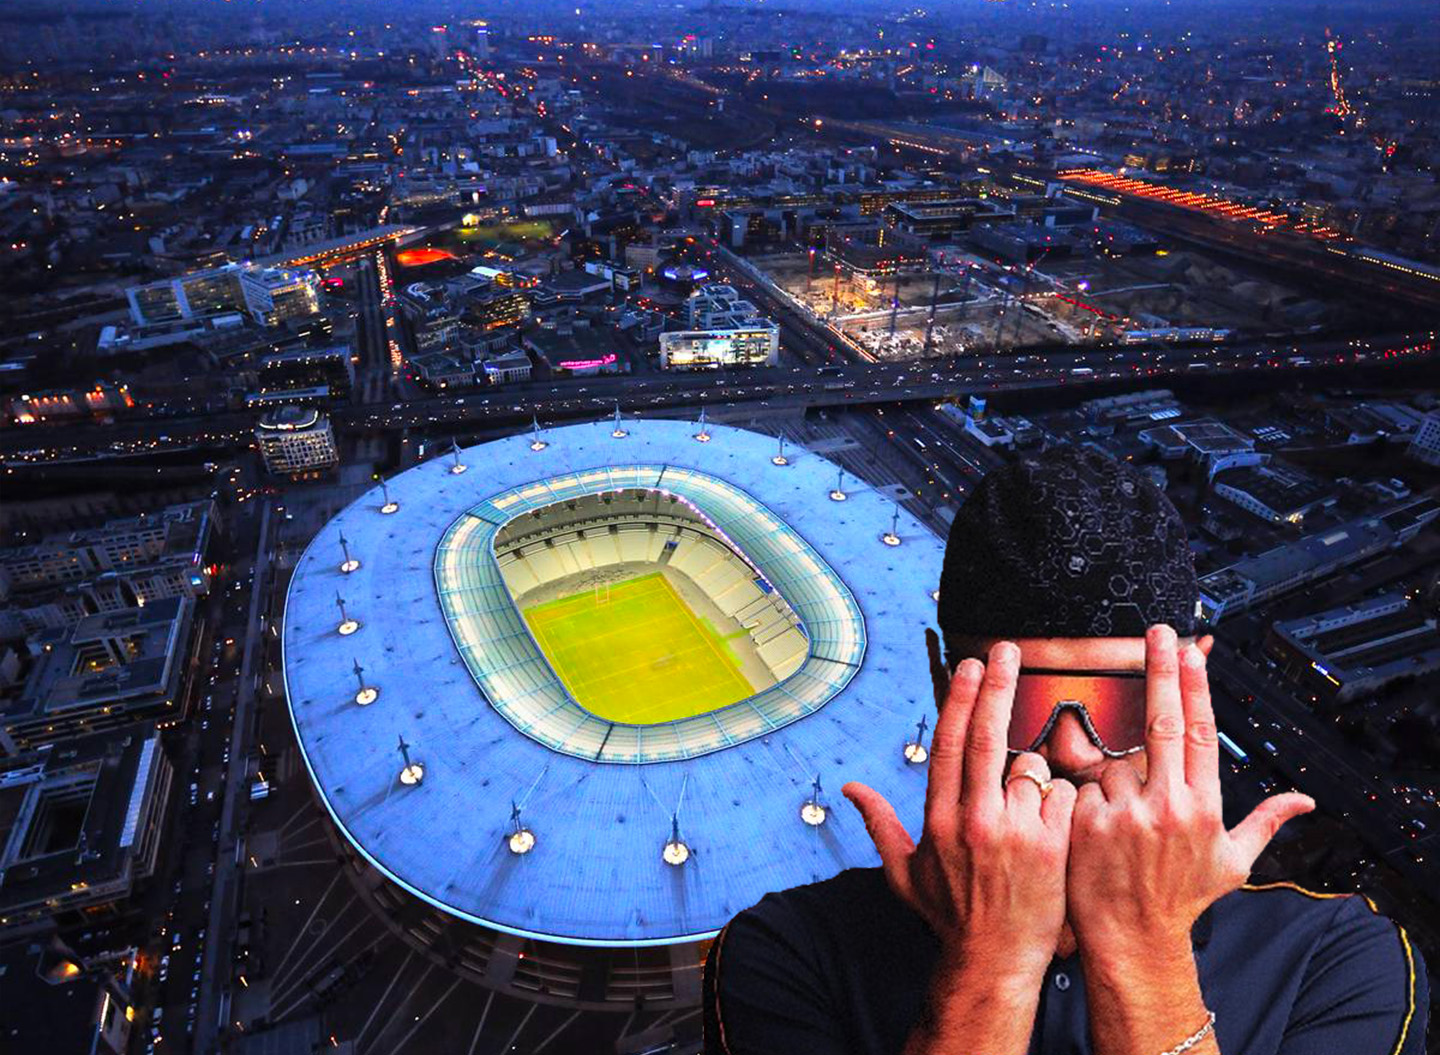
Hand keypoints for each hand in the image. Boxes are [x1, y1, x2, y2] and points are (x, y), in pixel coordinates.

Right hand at [844, 641, 1076, 977]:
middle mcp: (973, 820)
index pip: (947, 745)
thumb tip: (850, 787)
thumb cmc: (951, 917)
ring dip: (1035, 776)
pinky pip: (1064, 796)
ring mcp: (1014, 833)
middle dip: (995, 687)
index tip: (969, 667)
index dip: (959, 700)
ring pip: (1032, 768)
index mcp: (938, 820)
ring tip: (1031, 809)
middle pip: (985, 738)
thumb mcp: (905, 873)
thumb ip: (881, 824)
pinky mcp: (1051, 847)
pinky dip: (1064, 800)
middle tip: (1006, 652)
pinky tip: (1057, 823)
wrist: (995, 962)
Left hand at [1067, 624, 1314, 953]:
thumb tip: (1302, 800)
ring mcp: (1126, 813)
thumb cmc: (1180, 899)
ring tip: (1119, 815)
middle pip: (1163, 720)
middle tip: (1156, 633)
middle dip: (1161, 670)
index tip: (1190, 650)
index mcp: (1203, 808)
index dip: (1196, 686)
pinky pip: (1082, 785)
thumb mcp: (1233, 864)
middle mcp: (1167, 806)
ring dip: (1113, 776)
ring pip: (1113, 761)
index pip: (1202, 732)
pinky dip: (1085, 795)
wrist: (1132, 938)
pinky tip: (1093, 824)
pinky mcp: (1087, 822)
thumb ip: (1264, 823)